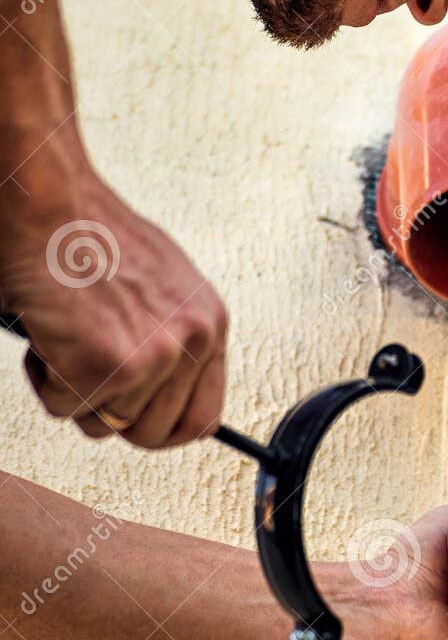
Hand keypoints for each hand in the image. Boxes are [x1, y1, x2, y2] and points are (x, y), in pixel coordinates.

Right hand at [0, 160, 227, 447]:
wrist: (53, 206)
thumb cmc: (93, 233)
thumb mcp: (164, 286)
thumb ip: (173, 338)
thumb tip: (165, 390)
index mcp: (210, 324)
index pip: (203, 417)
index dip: (163, 428)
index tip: (138, 421)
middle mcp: (190, 343)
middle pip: (152, 433)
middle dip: (111, 413)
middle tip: (87, 375)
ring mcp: (152, 359)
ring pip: (103, 423)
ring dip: (73, 390)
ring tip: (67, 337)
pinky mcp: (106, 366)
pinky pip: (65, 408)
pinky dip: (45, 379)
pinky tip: (49, 334)